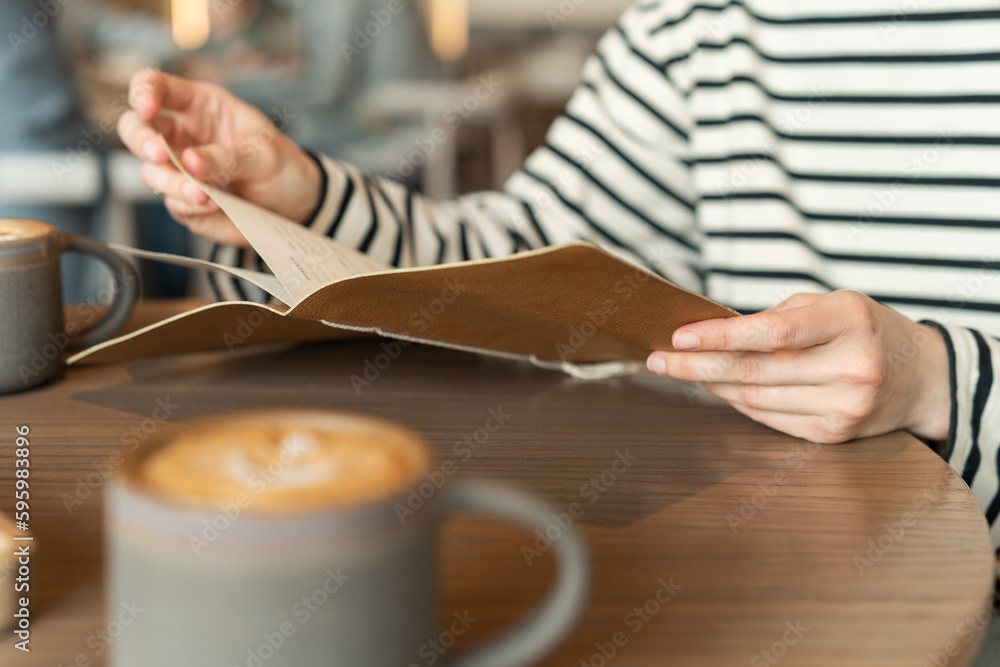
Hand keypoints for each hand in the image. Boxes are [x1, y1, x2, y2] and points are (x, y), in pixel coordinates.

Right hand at [117, 69, 320, 245]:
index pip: (158, 87)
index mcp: (199, 107)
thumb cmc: (277, 164)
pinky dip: (190, 204)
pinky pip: (174, 203)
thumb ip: (228, 156)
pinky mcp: (185, 201)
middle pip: (136, 129)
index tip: (147, 107)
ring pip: (151, 172)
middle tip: (160, 154)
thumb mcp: (263, 153)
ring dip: (171, 182)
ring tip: (203, 193)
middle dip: (142, 140)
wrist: (294, 204)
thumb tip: (190, 162)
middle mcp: (181, 136)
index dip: (144, 91)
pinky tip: (214, 204)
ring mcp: (179, 170)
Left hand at [647, 291, 950, 443]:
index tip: (679, 336)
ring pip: (755, 400)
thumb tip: (710, 334)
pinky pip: (769, 419)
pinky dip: (738, 402)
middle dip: (697, 366)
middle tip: (658, 359)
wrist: (924, 376)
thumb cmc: (865, 329)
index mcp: (848, 322)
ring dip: (711, 385)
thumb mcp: (832, 304)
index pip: (772, 333)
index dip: (720, 336)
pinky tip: (718, 388)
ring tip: (681, 370)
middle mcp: (850, 368)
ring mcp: (844, 408)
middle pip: (755, 372)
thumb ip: (778, 318)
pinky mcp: (834, 436)